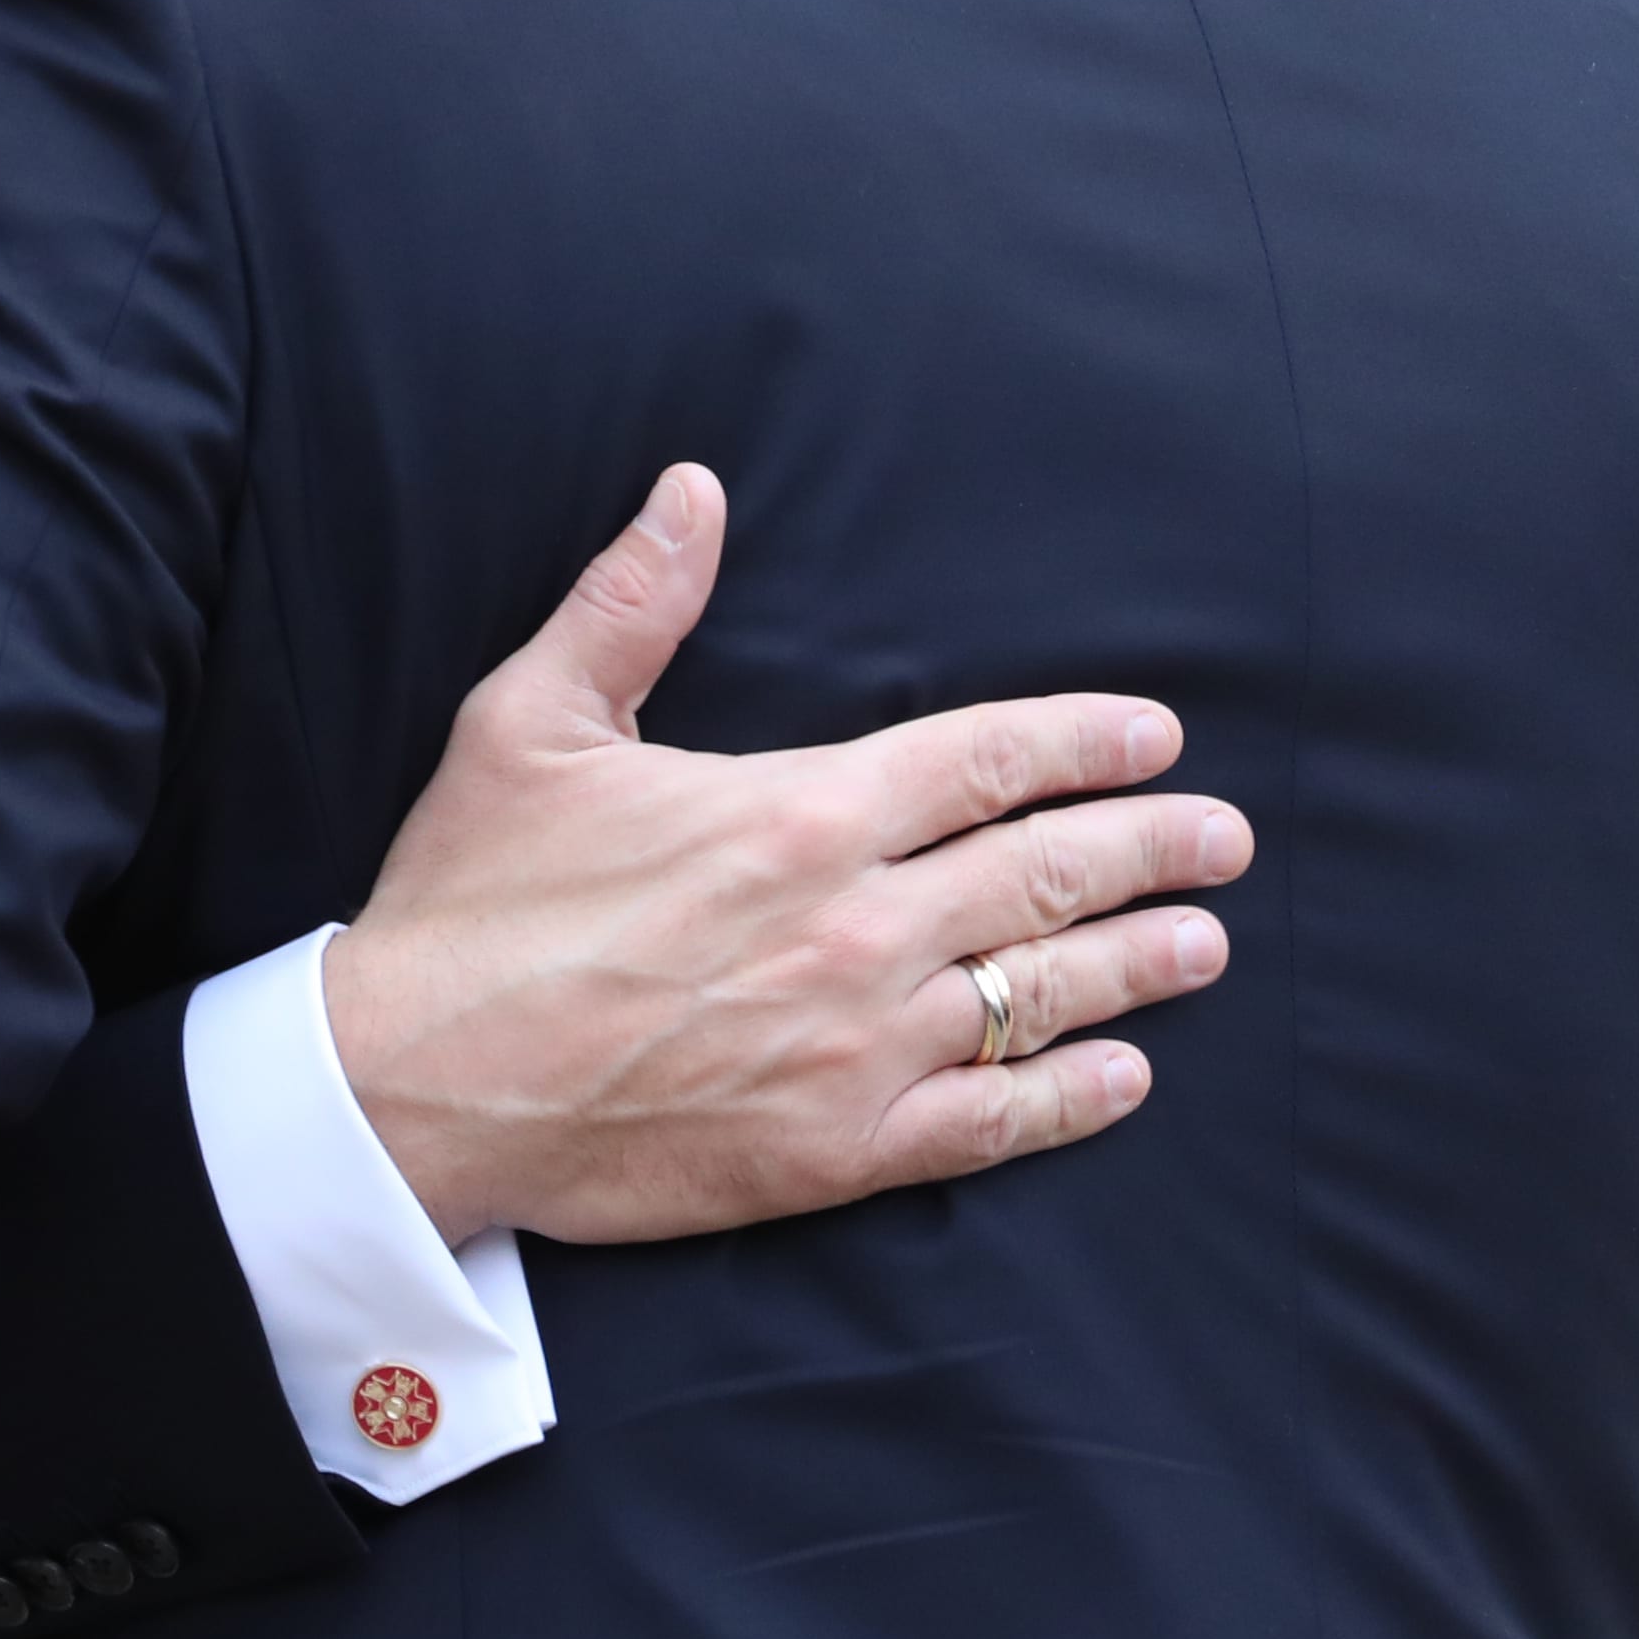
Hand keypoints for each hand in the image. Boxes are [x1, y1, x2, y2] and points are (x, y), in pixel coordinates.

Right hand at [324, 466, 1248, 1249]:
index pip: (986, 761)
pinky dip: (1071, 1099)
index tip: (1154, 735)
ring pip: (1039, 995)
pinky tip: (1122, 1078)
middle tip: (1224, 838)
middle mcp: (854, 928)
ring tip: (1205, 942)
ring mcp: (856, 1047)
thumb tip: (694, 489)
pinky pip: (990, 1124)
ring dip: (1137, 964)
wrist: (414, 1086)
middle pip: (1044, 873)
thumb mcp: (530, 720)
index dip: (1083, 743)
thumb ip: (632, 602)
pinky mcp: (834, 1149)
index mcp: (799, 814)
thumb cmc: (471, 898)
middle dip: (1150, 847)